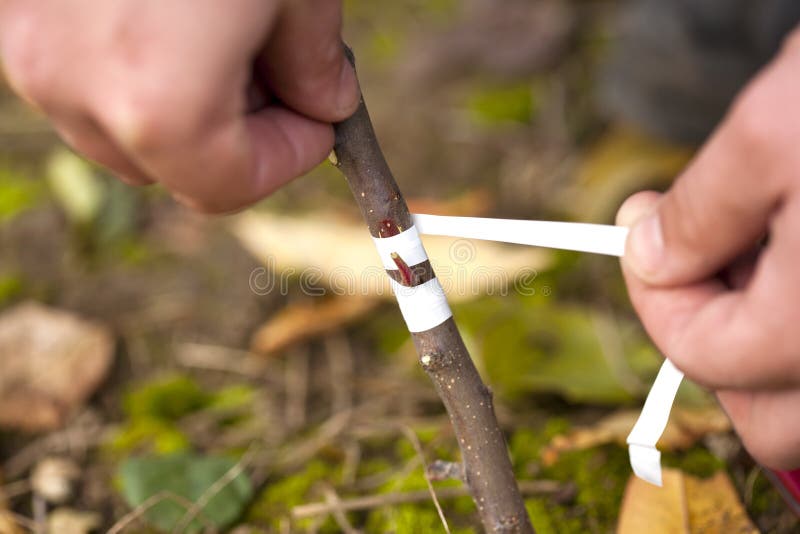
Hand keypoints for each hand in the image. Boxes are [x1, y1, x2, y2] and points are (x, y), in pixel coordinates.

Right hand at [0, 0, 357, 211]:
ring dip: (182, 103)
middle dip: (239, 132)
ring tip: (220, 33)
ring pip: (121, 127)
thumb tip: (324, 106)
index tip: (317, 118)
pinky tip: (170, 14)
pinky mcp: (13, 16)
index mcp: (158, 105)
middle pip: (173, 167)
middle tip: (277, 72)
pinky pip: (83, 77)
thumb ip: (318, 66)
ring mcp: (28, 52)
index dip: (288, 157)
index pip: (233, 187)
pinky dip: (132, 68)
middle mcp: (75, 91)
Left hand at [617, 30, 799, 469]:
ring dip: (769, 345)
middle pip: (768, 421)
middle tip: (698, 265)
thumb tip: (650, 259)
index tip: (640, 242)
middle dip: (715, 344)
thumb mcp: (777, 132)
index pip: (702, 356)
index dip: (654, 297)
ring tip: (762, 250)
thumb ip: (698, 214)